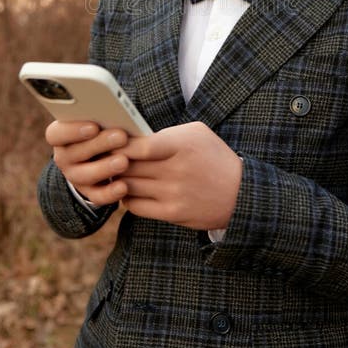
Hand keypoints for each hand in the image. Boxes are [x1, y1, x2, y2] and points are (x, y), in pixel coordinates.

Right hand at [46, 120, 130, 206]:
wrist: (101, 155)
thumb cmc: (102, 128)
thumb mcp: (99, 121)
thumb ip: (103, 117)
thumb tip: (120, 116)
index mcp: (61, 135)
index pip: (56, 134)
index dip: (72, 131)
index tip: (94, 127)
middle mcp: (64, 157)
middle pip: (74, 153)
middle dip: (100, 144)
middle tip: (121, 137)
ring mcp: (75, 176)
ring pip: (85, 175)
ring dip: (105, 168)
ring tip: (124, 161)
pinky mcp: (88, 192)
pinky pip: (96, 196)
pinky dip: (110, 193)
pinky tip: (123, 187)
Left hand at [118, 121, 241, 229]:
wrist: (241, 194)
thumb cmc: (214, 157)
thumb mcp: (197, 133)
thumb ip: (166, 133)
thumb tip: (133, 138)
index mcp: (182, 146)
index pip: (139, 147)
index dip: (121, 145)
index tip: (114, 142)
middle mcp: (177, 171)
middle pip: (129, 167)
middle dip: (114, 161)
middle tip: (106, 157)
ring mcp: (174, 194)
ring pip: (128, 186)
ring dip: (118, 180)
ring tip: (116, 173)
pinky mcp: (172, 213)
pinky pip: (135, 206)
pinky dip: (127, 197)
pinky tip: (130, 190)